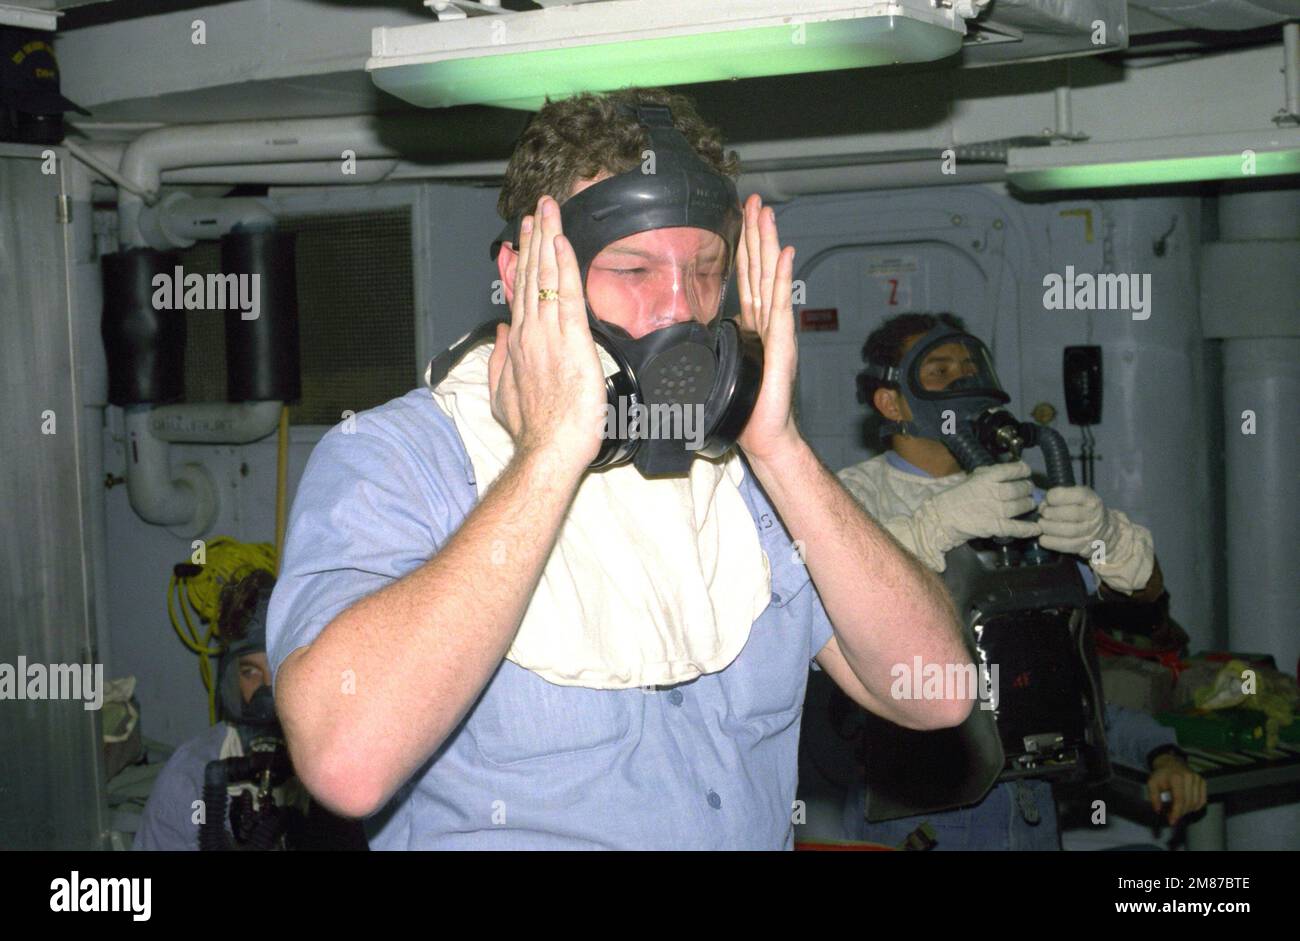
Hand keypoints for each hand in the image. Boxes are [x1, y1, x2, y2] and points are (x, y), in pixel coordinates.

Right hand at [491, 195, 605, 470]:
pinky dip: (564, 264)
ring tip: (549, 212)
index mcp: (518, 344)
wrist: (547, 449)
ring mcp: (549, 333)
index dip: (521, 262)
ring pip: (547, 277)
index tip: (523, 238)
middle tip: (539, 210)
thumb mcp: (503, 394)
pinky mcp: (572, 339)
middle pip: (530, 277)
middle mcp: (530, 332)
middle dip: (534, 240)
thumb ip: (501, 359)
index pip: (520, 293)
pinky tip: (562, 241)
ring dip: (548, 241)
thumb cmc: (533, 430)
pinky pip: (567, 292)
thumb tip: (501, 331)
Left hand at [733, 194, 799, 463]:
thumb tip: (680, 329)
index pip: (744, 277)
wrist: (762, 431)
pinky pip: (780, 303)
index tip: (740, 218)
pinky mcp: (782, 342)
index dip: (742, 246)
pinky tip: (783, 253)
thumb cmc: (741, 404)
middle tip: (754, 200)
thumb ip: (709, 343)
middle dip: (756, 233)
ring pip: (770, 277)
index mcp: (749, 324)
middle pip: (758, 269)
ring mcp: (776, 329)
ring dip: (768, 243)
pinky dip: (782, 276)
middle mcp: (766, 321)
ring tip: (766, 214)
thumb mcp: (716, 365)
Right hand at [925, 462, 1040, 544]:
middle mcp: (994, 492)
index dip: (1022, 470)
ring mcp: (996, 510)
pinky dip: (1029, 528)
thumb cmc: (955, 496)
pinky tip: (1037, 528)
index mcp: (986, 477)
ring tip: (1029, 504)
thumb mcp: (971, 478)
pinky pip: (1017, 527)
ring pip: (1022, 506)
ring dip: (1028, 504)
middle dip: (1027, 488)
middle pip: (1020, 488)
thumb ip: (989, 474)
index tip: (1026, 471)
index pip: (1012, 469)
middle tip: (1028, 490)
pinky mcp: (995, 527)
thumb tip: (1008, 470)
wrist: (941, 517)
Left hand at [1039, 486, 1154, 591]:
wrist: (1104, 531)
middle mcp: (1094, 516)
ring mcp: (1091, 533)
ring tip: (1041, 525)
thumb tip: (1043, 504)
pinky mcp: (1085, 547)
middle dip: (1051, 513)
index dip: (1058, 496)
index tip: (1048, 498)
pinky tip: (1043, 538)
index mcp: (1091, 500)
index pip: (1078, 495)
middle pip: (1072, 514)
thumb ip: (1062, 496)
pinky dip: (1051, 542)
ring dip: (1049, 528)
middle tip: (1042, 514)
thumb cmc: (1083, 510)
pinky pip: (1067, 546)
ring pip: (1069, 531)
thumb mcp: (1078, 498)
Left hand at [1148, 755, 1206, 824]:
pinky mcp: (1202, 781)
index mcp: (1176, 778)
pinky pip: (1202, 800)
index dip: (1176, 813)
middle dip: (1180, 813)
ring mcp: (1197, 779)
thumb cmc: (1161, 774)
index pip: (1179, 800)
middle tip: (1172, 815)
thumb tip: (1158, 810)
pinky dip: (1195, 806)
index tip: (1172, 821)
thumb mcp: (1152, 783)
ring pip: (1196, 803)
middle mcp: (1189, 778)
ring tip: (1178, 810)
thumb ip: (1154, 797)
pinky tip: (1187, 806)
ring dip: (1187, 810)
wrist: (1170, 762)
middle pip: (1188, 803)